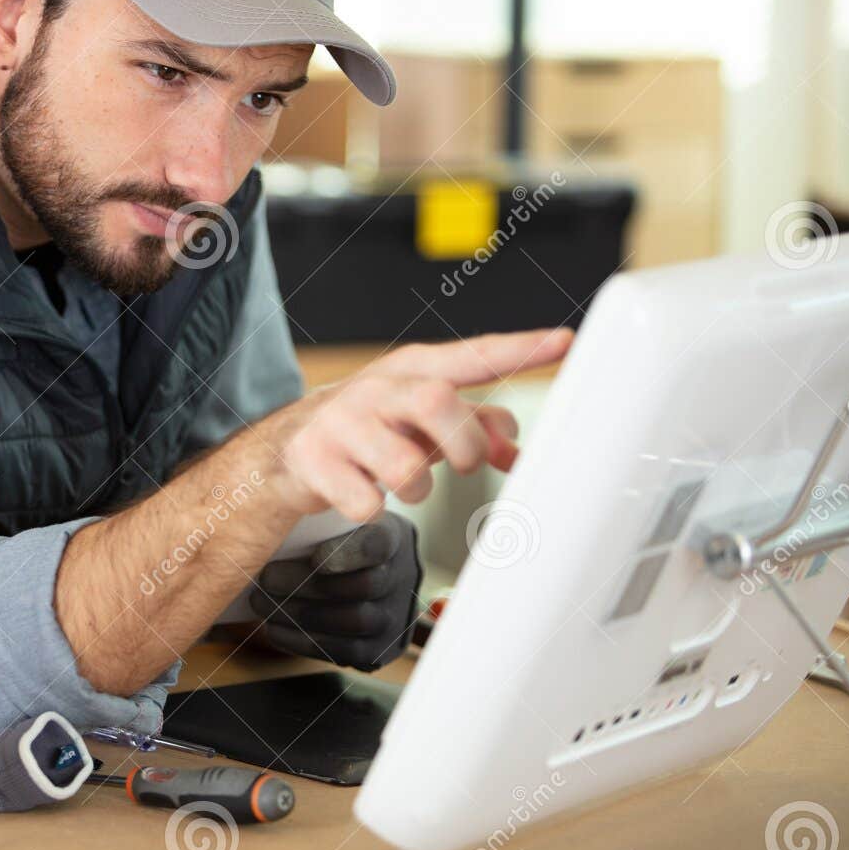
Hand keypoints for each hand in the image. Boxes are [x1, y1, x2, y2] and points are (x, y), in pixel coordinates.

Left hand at [250, 512, 421, 669]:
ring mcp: (395, 617)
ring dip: (300, 614)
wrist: (366, 580)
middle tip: (266, 578)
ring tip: (261, 603)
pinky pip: (343, 651)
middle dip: (307, 584)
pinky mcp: (378, 649)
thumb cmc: (337, 542)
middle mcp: (402, 578)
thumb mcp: (335, 522)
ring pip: (354, 620)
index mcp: (392, 537)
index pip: (379, 544)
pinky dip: (303, 641)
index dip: (349, 553)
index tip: (315, 558)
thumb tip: (269, 524)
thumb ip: (315, 523)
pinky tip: (274, 628)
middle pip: (364, 585)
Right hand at [270, 328, 570, 521]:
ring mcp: (340, 423)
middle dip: (462, 444)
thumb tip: (515, 447)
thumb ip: (474, 424)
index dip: (518, 348)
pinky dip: (372, 509)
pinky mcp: (313, 461)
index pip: (470, 355)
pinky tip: (359, 492)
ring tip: (401, 482)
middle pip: (438, 402)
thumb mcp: (420, 416)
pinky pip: (366, 503)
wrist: (286, 449)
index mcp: (409, 370)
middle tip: (462, 463)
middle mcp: (374, 389)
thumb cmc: (369, 426)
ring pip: (404, 467)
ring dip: (415, 488)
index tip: (562, 340)